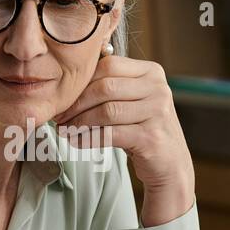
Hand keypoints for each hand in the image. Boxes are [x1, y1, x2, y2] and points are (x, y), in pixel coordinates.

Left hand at [55, 55, 194, 226]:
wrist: (170, 164)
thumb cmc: (144, 129)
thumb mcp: (134, 100)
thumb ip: (111, 85)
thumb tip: (68, 83)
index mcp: (152, 72)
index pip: (109, 65)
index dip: (82, 81)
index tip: (63, 97)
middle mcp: (158, 89)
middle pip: (105, 87)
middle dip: (76, 103)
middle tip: (60, 116)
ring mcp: (157, 113)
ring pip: (106, 111)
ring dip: (79, 122)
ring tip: (65, 130)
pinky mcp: (151, 138)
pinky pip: (110, 134)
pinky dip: (88, 139)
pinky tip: (77, 142)